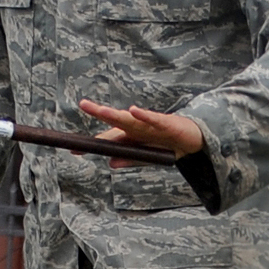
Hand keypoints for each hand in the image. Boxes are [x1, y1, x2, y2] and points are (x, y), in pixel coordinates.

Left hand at [78, 99, 205, 158]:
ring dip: (116, 114)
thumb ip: (130, 159)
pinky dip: (144, 115)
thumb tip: (110, 163)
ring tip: (101, 110)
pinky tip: (133, 111)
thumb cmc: (168, 145)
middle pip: (116, 121)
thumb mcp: (148, 157)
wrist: (195, 140)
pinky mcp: (167, 123)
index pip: (109, 137)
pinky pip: (154, 119)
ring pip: (131, 119)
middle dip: (100, 113)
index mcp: (132, 135)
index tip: (73, 148)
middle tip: (84, 105)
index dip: (92, 143)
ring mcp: (152, 124)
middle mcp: (139, 127)